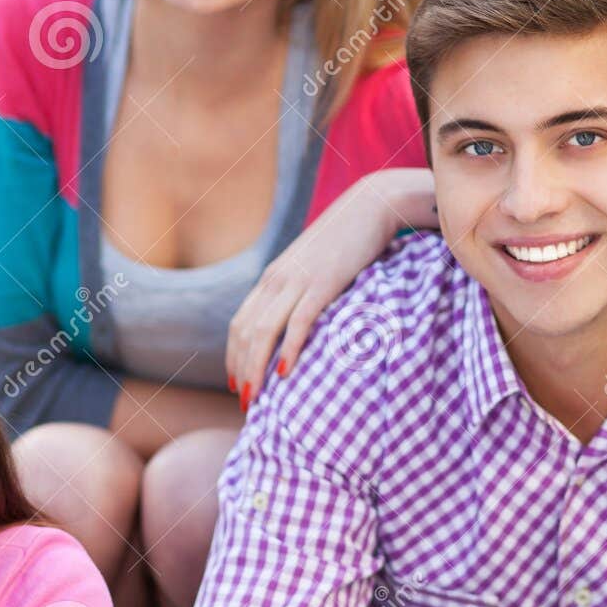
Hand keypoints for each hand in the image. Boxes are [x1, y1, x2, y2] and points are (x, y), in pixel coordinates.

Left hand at [226, 167, 436, 407]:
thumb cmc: (347, 240)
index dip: (234, 356)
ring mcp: (297, 281)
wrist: (371, 205)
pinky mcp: (321, 283)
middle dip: (240, 369)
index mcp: (272, 277)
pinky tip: (285, 373)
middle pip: (245, 332)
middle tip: (244, 400)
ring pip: (263, 331)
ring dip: (255, 367)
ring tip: (256, 397)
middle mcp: (276, 279)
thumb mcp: (314, 267)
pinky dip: (289, 349)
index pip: (240, 323)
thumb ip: (301, 290)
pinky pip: (298, 322)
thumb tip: (298, 320)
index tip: (236, 382)